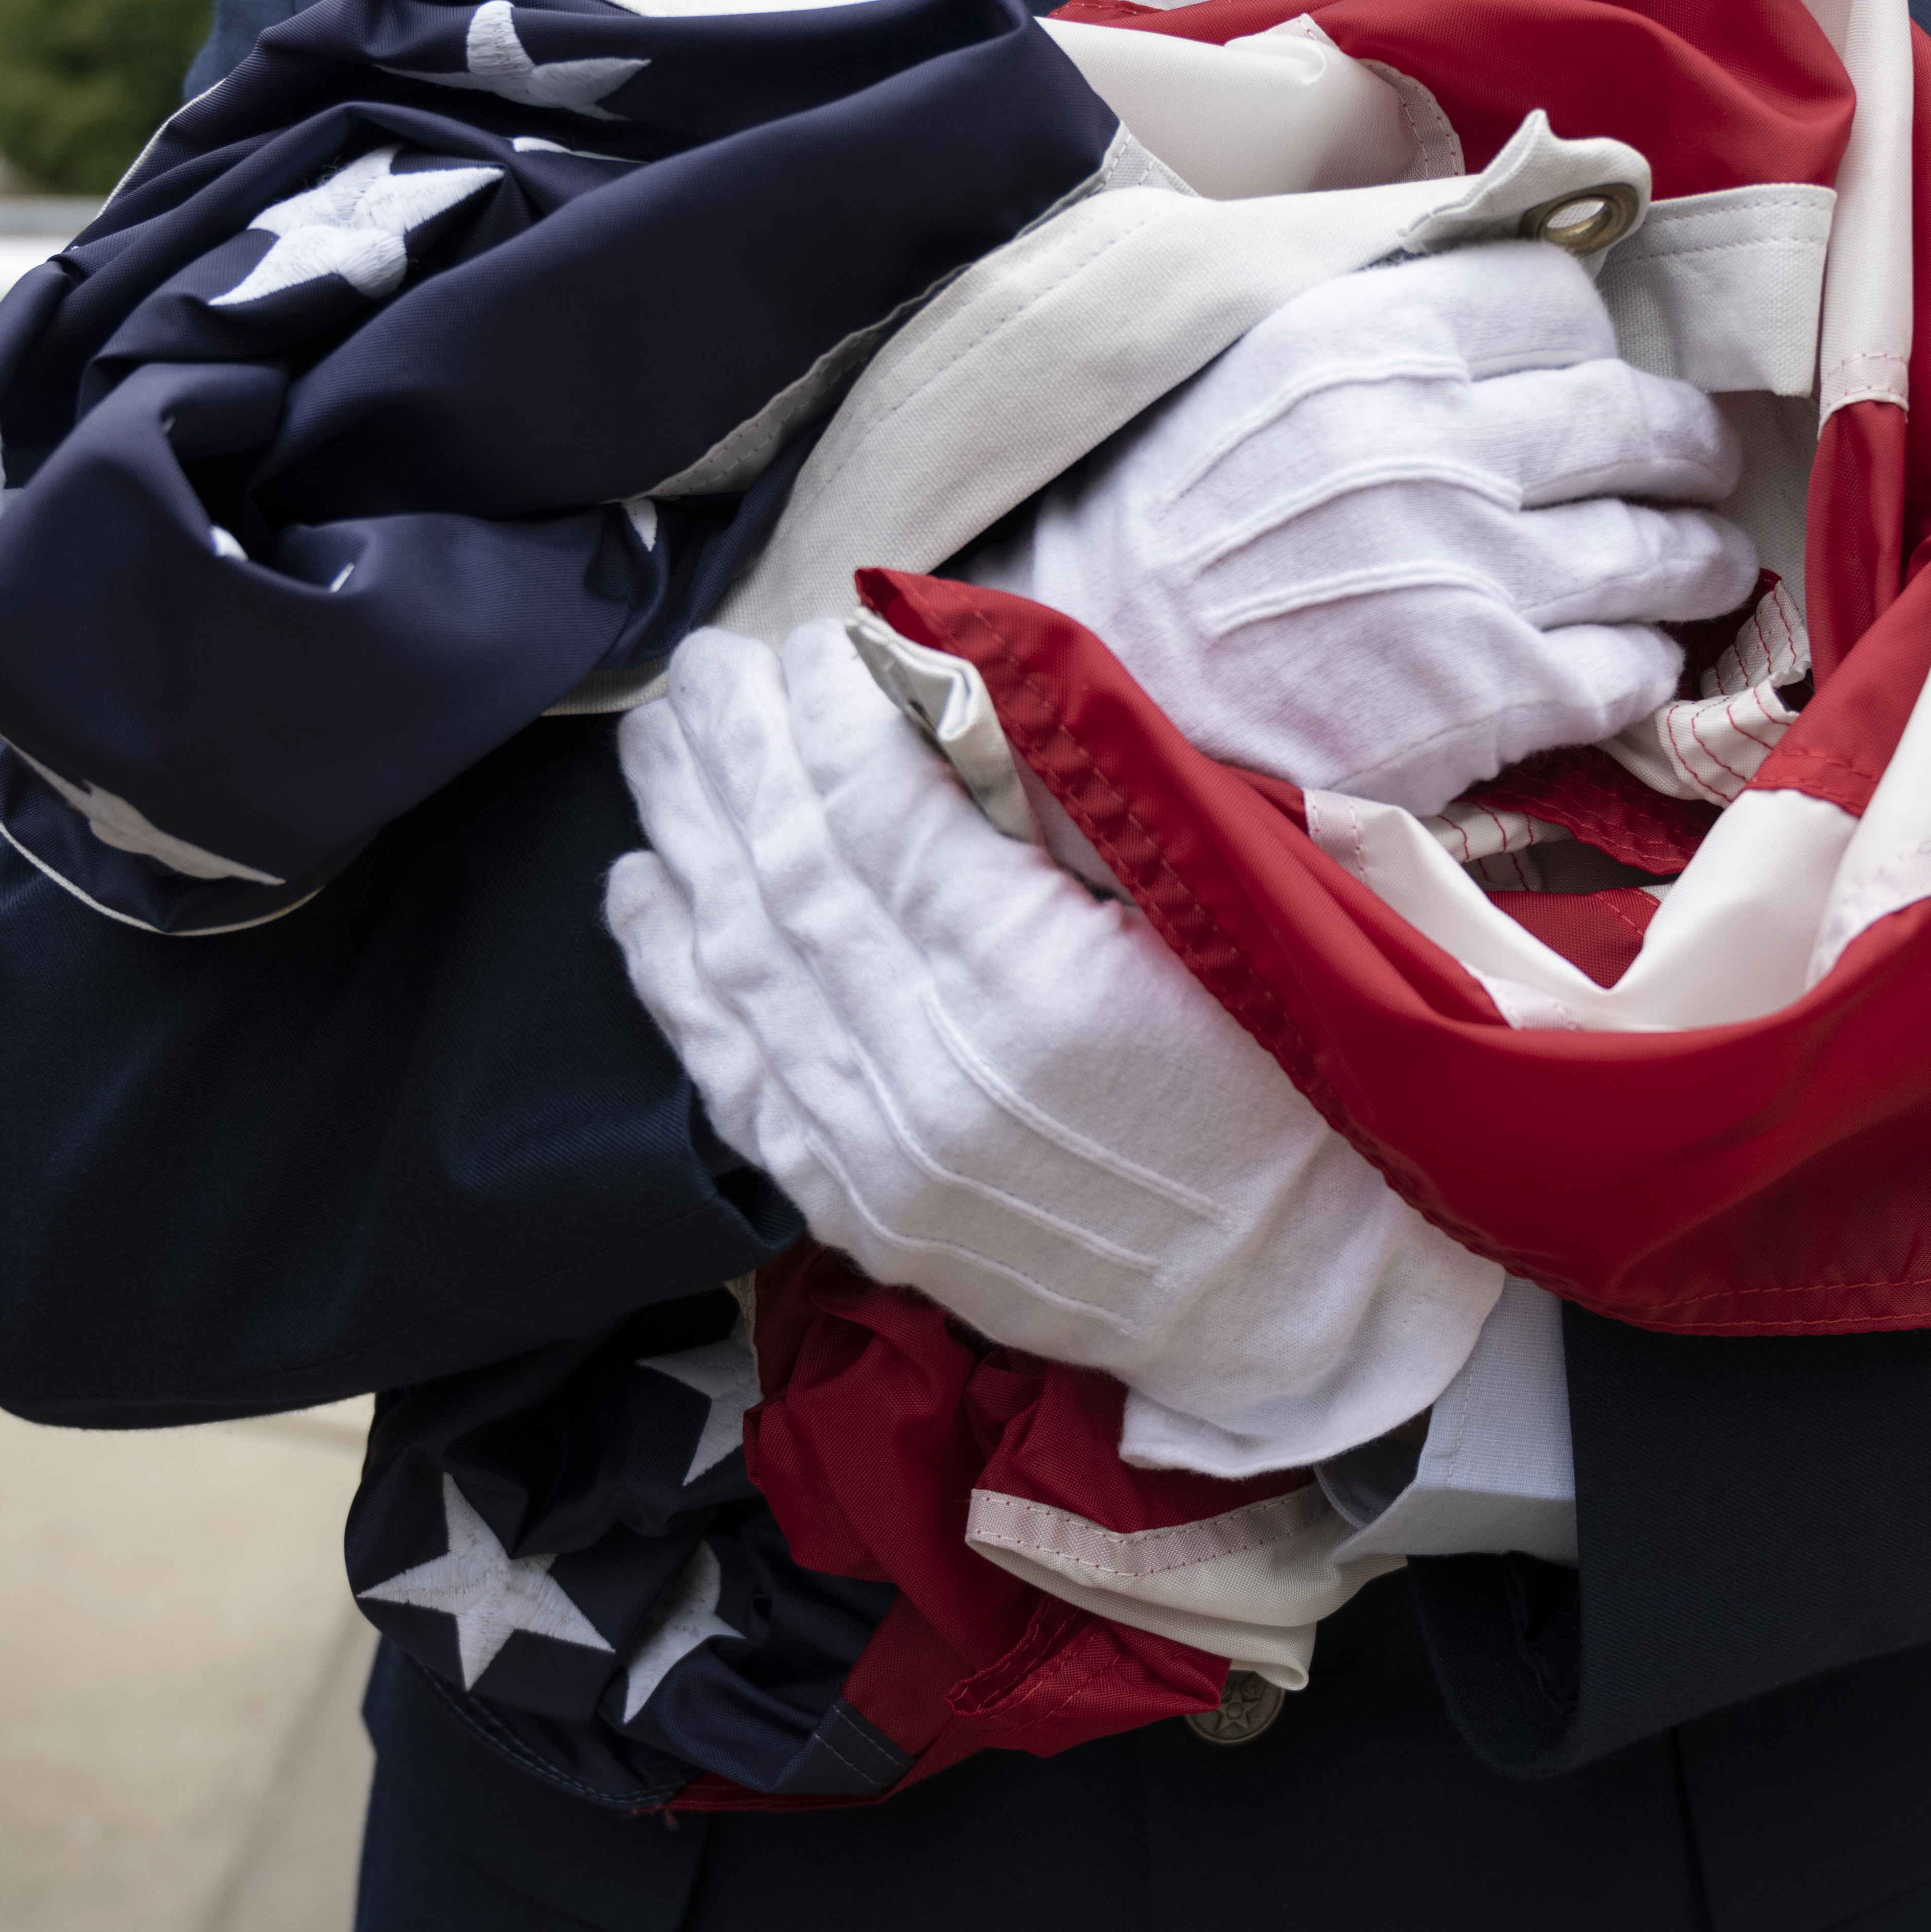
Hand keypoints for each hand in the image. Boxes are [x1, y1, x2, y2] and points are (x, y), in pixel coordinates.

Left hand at [607, 621, 1506, 1476]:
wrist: (1289, 1289)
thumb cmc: (1281, 1074)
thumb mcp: (1217, 916)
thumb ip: (1072, 808)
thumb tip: (942, 691)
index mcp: (1038, 988)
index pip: (878, 815)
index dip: (825, 715)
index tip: (814, 642)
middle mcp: (937, 1074)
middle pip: (786, 874)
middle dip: (731, 750)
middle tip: (703, 662)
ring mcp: (881, 1154)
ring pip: (737, 963)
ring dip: (686, 835)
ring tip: (659, 739)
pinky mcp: (857, 1208)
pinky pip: (731, 1073)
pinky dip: (670, 974)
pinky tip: (641, 887)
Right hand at [961, 238, 1755, 814]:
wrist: (1094, 691)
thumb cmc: (1151, 533)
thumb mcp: (1243, 373)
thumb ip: (1369, 324)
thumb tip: (1489, 273)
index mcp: (1372, 342)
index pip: (1559, 301)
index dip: (1593, 345)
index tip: (1595, 379)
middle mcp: (1438, 444)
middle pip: (1638, 419)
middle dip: (1683, 448)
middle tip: (1690, 468)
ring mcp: (1478, 574)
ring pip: (1663, 548)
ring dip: (1694, 560)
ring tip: (1694, 568)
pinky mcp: (1494, 694)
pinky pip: (1631, 667)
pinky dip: (1642, 665)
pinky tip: (1620, 663)